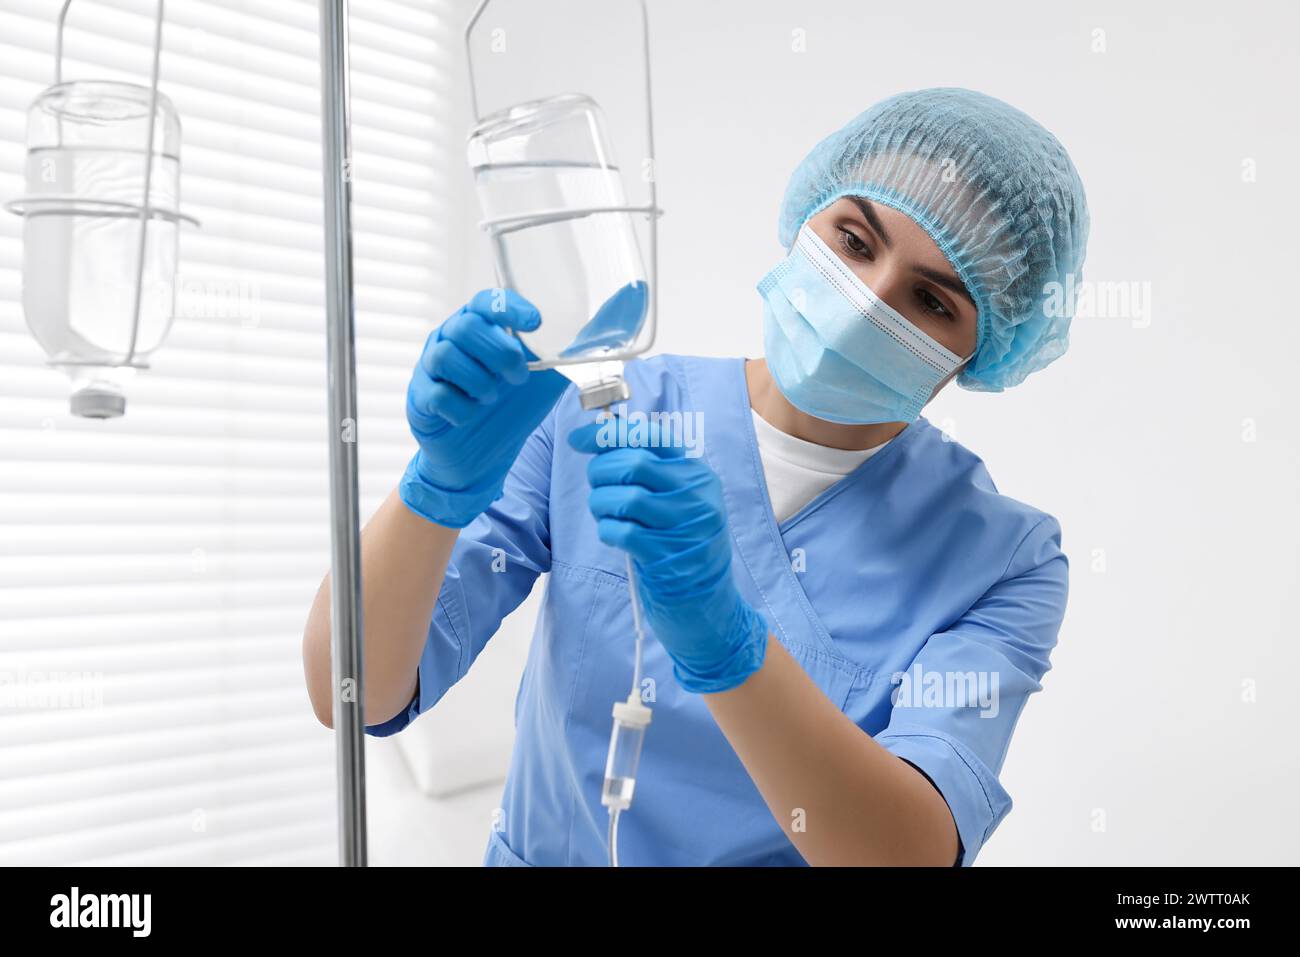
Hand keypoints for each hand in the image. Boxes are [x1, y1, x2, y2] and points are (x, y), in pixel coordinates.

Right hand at [401, 289, 568, 527]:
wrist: (479, 456)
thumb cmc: (510, 406)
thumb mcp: (545, 378)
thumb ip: (569, 354)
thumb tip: (615, 326)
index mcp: (480, 327)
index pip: (486, 301)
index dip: (509, 307)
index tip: (535, 323)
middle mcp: (450, 340)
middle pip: (466, 326)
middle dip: (499, 352)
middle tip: (518, 376)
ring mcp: (431, 369)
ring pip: (445, 355)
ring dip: (479, 380)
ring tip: (493, 397)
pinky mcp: (421, 400)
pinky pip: (435, 394)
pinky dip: (460, 407)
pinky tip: (471, 414)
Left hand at [568, 416, 767, 692]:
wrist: (709, 604)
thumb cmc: (682, 544)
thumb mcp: (678, 501)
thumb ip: (649, 471)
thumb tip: (598, 439)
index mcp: (698, 474)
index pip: (652, 436)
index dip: (609, 434)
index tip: (578, 438)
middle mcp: (696, 495)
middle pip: (633, 463)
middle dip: (600, 471)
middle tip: (596, 485)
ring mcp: (684, 526)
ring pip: (625, 497)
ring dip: (600, 503)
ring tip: (605, 513)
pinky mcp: (668, 556)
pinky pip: (622, 531)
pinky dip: (606, 530)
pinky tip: (612, 535)